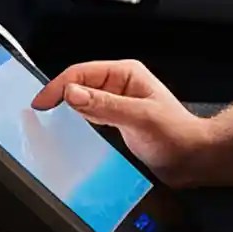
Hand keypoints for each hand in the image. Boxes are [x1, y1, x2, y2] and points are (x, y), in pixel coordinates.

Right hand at [31, 60, 211, 186]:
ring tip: (48, 119)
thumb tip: (73, 93)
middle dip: (58, 95)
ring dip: (66, 108)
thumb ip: (105, 105)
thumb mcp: (139, 118)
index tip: (42, 102)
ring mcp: (117, 103)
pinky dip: (76, 121)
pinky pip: (89, 115)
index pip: (82, 73)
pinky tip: (69, 130)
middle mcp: (120, 85)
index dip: (59, 86)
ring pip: (82, 100)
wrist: (193, 159)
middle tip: (39, 111)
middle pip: (79, 84)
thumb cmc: (178, 135)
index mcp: (126, 74)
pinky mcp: (116, 120)